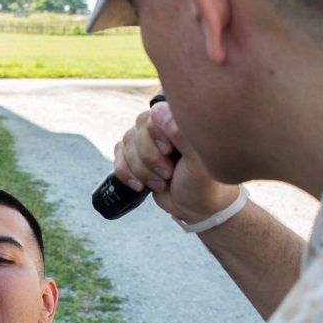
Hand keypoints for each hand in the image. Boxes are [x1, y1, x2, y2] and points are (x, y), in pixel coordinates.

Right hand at [113, 99, 239, 225]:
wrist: (195, 210)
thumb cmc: (204, 186)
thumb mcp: (199, 163)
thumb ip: (182, 134)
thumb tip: (158, 111)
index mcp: (184, 122)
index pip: (155, 113)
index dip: (156, 135)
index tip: (170, 152)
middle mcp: (166, 127)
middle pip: (139, 129)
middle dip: (149, 158)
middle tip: (168, 174)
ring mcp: (151, 140)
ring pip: (127, 143)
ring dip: (140, 169)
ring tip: (161, 183)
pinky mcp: (138, 155)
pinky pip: (118, 153)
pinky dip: (125, 172)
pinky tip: (139, 185)